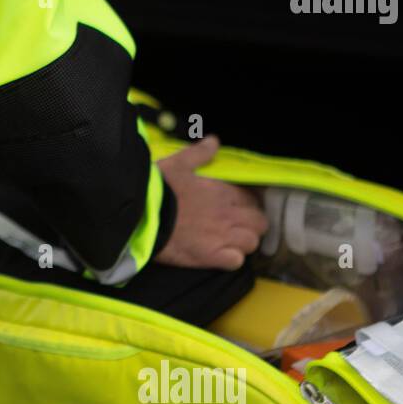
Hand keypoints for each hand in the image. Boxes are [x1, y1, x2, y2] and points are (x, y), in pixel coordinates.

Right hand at [153, 135, 268, 270]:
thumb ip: (199, 154)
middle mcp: (228, 215)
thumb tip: (214, 141)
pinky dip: (232, 259)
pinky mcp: (210, 257)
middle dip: (252, 224)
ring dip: (243, 242)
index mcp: (223, 192)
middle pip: (260, 223)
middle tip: (237, 225)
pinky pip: (236, 262)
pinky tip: (221, 255)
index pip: (253, 199)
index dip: (249, 204)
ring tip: (230, 242)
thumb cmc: (159, 188)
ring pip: (252, 243)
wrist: (141, 215)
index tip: (238, 206)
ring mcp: (221, 237)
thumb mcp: (178, 163)